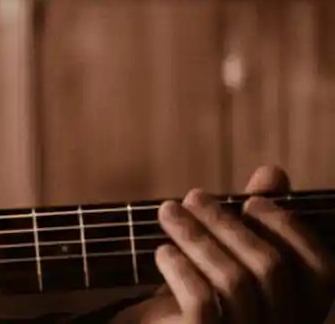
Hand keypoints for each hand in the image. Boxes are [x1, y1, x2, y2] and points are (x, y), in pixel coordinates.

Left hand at [116, 165, 334, 322]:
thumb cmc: (199, 296)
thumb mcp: (228, 257)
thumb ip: (255, 222)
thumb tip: (273, 172)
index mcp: (301, 310)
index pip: (323, 270)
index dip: (291, 230)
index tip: (252, 200)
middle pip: (270, 268)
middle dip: (227, 223)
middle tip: (194, 196)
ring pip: (235, 281)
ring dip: (196, 236)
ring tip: (168, 212)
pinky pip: (203, 303)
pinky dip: (181, 269)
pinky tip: (162, 252)